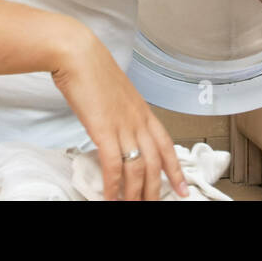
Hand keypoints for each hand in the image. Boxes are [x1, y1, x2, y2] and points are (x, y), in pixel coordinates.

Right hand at [50, 27, 190, 200]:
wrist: (78, 53)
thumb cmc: (92, 69)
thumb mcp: (116, 92)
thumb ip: (121, 111)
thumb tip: (116, 126)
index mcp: (143, 111)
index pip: (166, 145)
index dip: (176, 169)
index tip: (183, 187)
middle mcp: (138, 120)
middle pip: (155, 162)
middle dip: (156, 189)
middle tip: (155, 204)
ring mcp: (123, 125)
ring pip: (138, 168)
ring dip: (135, 193)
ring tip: (132, 206)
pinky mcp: (104, 129)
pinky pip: (114, 165)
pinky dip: (113, 185)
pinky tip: (111, 197)